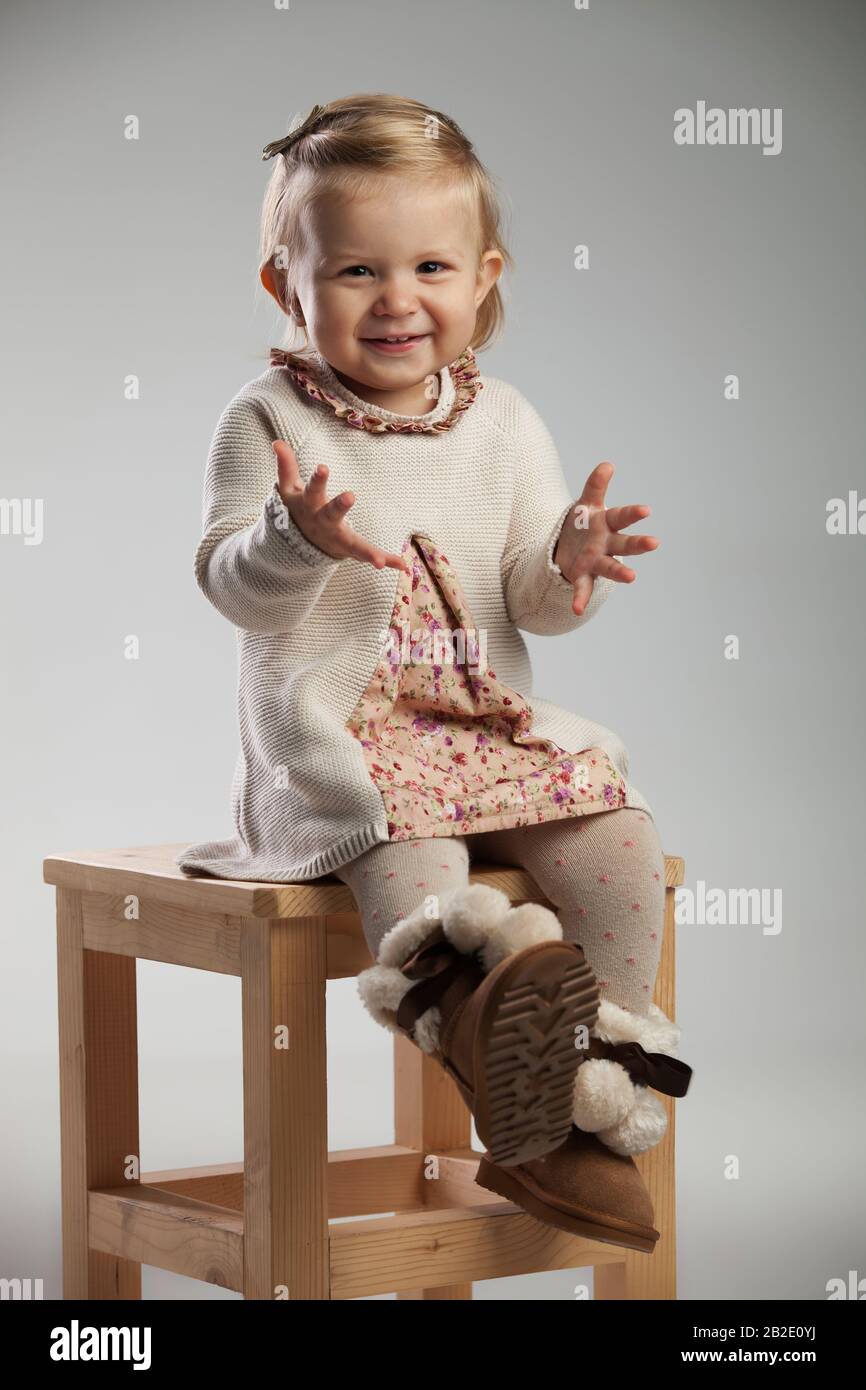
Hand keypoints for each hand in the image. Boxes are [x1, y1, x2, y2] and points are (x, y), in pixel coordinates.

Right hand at [272, 440, 410, 573]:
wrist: (295, 543)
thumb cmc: (299, 507)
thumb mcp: (289, 488)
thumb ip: (286, 466)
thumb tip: (277, 442)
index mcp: (310, 504)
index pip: (313, 489)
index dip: (317, 479)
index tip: (323, 467)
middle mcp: (323, 522)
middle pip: (331, 513)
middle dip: (339, 505)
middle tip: (350, 495)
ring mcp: (336, 538)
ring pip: (352, 544)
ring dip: (367, 552)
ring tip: (380, 561)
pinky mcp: (349, 549)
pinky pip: (367, 555)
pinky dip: (386, 560)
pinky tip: (404, 565)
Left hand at [553, 461, 658, 615]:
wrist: (569, 548)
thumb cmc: (583, 524)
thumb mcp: (586, 503)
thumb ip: (595, 486)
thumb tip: (607, 464)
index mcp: (608, 524)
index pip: (622, 517)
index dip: (633, 513)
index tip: (646, 511)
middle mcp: (607, 545)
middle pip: (624, 543)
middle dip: (637, 543)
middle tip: (654, 543)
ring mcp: (596, 562)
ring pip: (610, 567)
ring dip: (620, 572)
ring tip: (631, 577)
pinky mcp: (582, 576)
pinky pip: (582, 588)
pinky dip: (580, 599)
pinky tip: (576, 610)